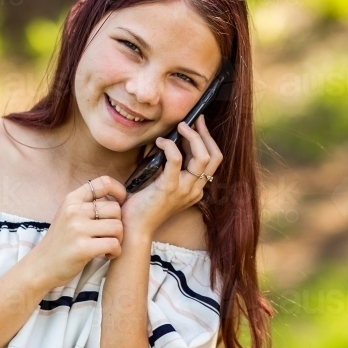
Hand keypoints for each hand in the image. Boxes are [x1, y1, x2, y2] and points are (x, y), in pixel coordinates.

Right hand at [31, 176, 127, 288]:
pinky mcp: (83, 248)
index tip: (121, 203)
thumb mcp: (68, 215)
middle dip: (118, 224)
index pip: (104, 183)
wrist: (40, 266)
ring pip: (118, 227)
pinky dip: (115, 252)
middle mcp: (74, 211)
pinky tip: (106, 255)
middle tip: (109, 235)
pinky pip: (114, 244)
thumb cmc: (60, 242)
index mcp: (72, 200)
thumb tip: (117, 198)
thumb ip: (88, 205)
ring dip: (118, 239)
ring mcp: (78, 229)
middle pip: (115, 209)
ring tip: (106, 246)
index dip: (119, 191)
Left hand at [121, 115, 222, 237]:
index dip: (207, 140)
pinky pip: (176, 159)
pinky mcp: (169, 188)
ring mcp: (185, 190)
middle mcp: (195, 190)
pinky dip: (169, 146)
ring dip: (192, 137)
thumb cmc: (144, 205)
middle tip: (194, 120)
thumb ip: (170, 166)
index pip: (213, 161)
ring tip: (180, 127)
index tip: (198, 125)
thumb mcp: (163, 183)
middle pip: (214, 157)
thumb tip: (169, 139)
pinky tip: (160, 142)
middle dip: (206, 134)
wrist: (134, 227)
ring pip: (202, 157)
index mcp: (196, 189)